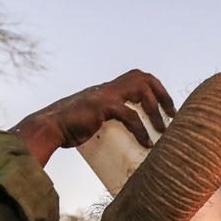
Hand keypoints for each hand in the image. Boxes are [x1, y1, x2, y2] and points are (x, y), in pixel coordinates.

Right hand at [10, 69, 176, 164]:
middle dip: (162, 94)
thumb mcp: (90, 120)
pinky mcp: (101, 107)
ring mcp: (105, 95)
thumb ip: (103, 122)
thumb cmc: (66, 129)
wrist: (47, 128)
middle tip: (172, 115)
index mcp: (106, 89)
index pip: (137, 78)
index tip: (166, 108)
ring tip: (163, 131)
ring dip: (156, 110)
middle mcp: (107, 88)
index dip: (156, 89)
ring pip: (141, 92)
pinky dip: (141, 130)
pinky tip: (147, 143)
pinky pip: (129, 116)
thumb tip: (119, 141)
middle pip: (143, 77)